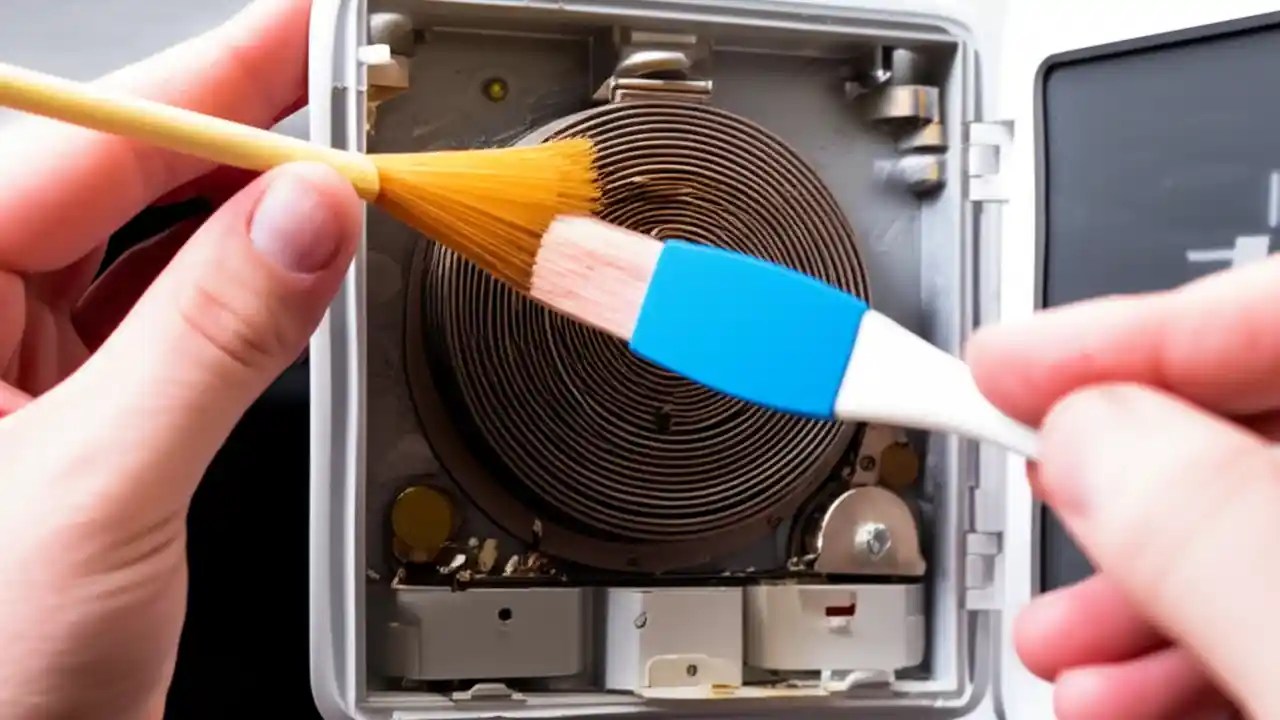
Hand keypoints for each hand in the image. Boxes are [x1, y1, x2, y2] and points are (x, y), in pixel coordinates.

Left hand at [0, 1, 359, 716]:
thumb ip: (214, 341)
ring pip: (141, 248)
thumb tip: (307, 222)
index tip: (307, 33)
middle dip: (237, 135)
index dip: (211, 82)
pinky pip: (156, 319)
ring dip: (244, 216)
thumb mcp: (99, 491)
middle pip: (111, 180)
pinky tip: (286, 265)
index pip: (79, 146)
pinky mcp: (62, 416)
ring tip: (331, 169)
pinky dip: (234, 295)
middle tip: (342, 87)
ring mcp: (6, 367)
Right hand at [967, 255, 1279, 719]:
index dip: (1127, 330)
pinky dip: (1182, 647)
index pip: (1279, 312)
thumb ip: (1206, 526)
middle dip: (1115, 467)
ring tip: (1054, 641)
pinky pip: (1271, 619)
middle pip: (1252, 423)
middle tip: (1026, 481)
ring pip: (1252, 532)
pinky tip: (1114, 692)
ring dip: (1128, 581)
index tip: (1001, 364)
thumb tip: (1088, 435)